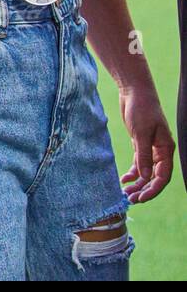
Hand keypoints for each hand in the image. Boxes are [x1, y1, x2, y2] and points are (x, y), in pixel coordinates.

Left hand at [118, 84, 174, 201]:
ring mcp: (150, 148)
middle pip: (155, 177)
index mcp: (166, 150)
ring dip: (137, 183)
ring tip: (126, 193)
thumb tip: (144, 177)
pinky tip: (124, 179)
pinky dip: (132, 172)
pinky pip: (138, 163)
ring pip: (146, 171)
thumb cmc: (141, 109)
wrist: (134, 92)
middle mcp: (160, 151)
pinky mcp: (140, 143)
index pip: (163, 176)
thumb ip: (143, 156)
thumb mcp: (141, 133)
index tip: (141, 198)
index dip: (153, 189)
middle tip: (130, 199)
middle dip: (144, 189)